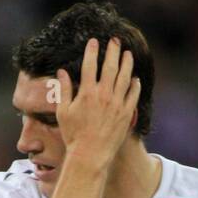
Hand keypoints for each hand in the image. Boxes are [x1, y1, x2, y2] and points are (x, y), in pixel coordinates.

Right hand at [56, 37, 139, 169]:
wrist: (90, 156)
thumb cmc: (73, 136)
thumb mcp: (63, 112)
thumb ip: (64, 90)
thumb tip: (61, 71)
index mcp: (86, 92)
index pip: (89, 65)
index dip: (92, 51)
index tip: (94, 41)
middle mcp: (103, 95)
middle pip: (110, 66)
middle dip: (113, 51)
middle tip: (115, 41)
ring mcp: (116, 104)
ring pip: (124, 77)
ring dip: (127, 63)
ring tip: (128, 54)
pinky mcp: (126, 114)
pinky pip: (133, 95)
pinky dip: (135, 85)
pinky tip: (135, 79)